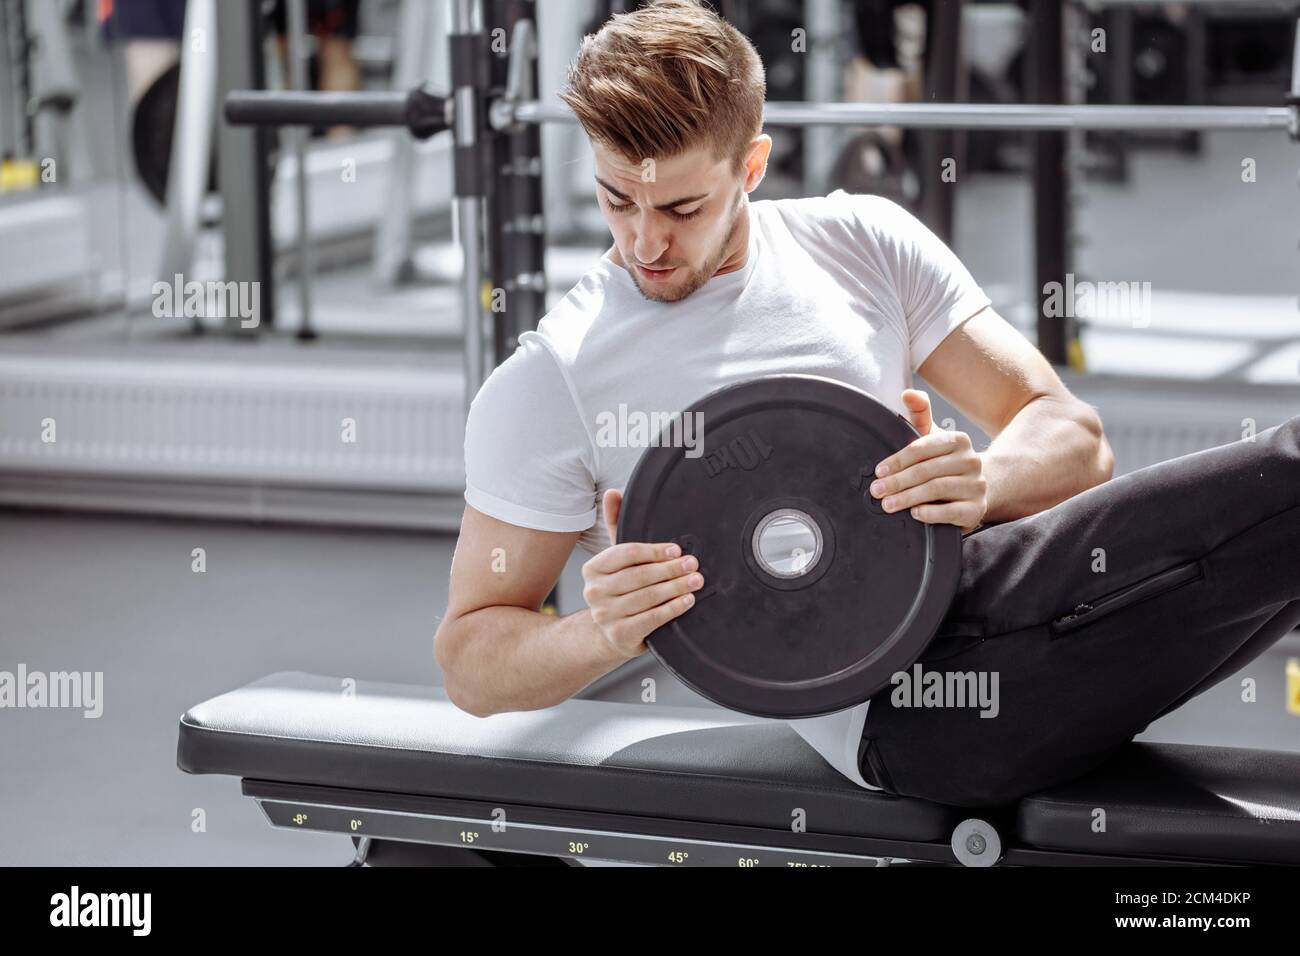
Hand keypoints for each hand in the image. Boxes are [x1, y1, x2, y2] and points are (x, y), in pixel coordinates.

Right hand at [580, 489, 704, 658]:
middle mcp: (594, 592)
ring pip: (647, 598)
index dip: (653, 551)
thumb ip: (617, 525)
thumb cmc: (620, 589)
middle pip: (638, 576)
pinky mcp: (620, 636)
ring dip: (675, 588)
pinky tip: (687, 601)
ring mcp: (605, 616)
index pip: (624, 554)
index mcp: (592, 568)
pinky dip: (672, 609)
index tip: (675, 550)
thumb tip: (613, 493)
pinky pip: (651, 619)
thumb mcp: (617, 558)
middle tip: (692, 564)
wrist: (612, 631)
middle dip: (670, 570)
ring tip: (695, 580)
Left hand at [869, 389, 986, 532]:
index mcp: (958, 440)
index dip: (898, 460)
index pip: (923, 448)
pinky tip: (914, 513)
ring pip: (937, 490)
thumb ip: (919, 413)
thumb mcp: (933, 436)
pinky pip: (951, 512)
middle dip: (898, 481)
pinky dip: (930, 513)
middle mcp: (971, 461)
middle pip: (927, 470)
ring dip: (908, 498)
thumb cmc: (946, 461)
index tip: (879, 471)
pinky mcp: (976, 509)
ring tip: (888, 504)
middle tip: (878, 490)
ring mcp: (977, 485)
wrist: (976, 487)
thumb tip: (907, 394)